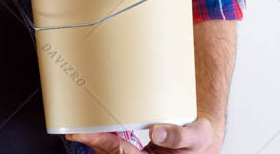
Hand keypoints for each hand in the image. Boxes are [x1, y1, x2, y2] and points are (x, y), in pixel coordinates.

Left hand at [66, 116, 221, 152]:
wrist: (204, 143)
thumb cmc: (200, 141)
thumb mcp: (197, 136)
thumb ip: (179, 136)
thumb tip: (157, 133)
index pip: (121, 153)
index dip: (101, 141)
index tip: (82, 133)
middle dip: (92, 142)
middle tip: (75, 128)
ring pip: (112, 153)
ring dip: (97, 142)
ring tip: (81, 128)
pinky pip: (118, 149)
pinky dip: (106, 140)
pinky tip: (97, 131)